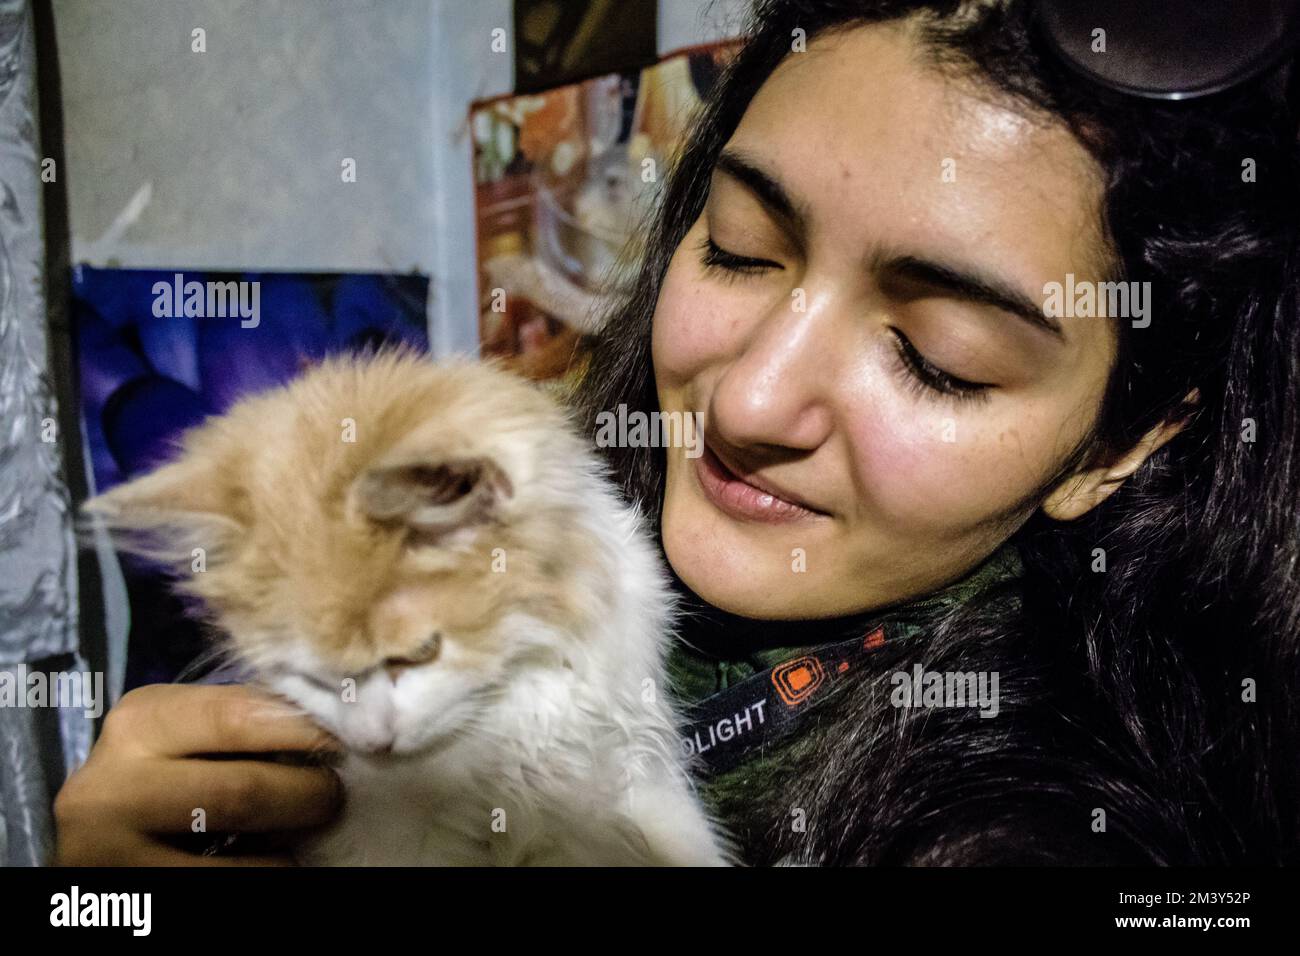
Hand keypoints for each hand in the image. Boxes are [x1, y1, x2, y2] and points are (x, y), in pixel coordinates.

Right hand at [53, 683, 343, 864]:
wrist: (99, 824)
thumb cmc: (162, 764)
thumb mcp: (185, 729)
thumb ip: (244, 719)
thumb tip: (333, 720)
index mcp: (141, 722)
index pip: (241, 717)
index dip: (306, 729)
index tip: (348, 737)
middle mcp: (116, 785)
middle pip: (243, 792)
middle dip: (307, 793)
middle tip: (333, 794)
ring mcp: (113, 852)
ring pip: (237, 861)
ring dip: (291, 848)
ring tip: (307, 832)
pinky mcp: (134, 896)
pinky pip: (222, 889)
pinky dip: (266, 873)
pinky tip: (277, 860)